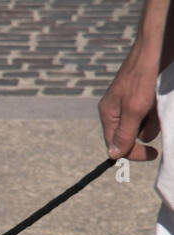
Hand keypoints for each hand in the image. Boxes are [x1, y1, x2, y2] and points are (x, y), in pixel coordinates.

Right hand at [99, 39, 162, 159]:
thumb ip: (125, 133)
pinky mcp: (143, 95)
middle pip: (131, 135)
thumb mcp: (135, 109)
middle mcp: (117, 110)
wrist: (157, 46)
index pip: (116, 144)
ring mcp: (131, 102)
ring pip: (144, 124)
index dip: (134, 152)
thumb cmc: (144, 75)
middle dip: (146, 130)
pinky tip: (160, 96)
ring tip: (158, 101)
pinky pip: (150, 111)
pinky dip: (158, 109)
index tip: (154, 154)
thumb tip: (113, 155)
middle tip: (155, 115)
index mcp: (108, 114)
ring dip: (155, 118)